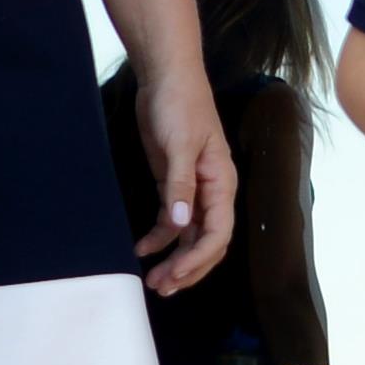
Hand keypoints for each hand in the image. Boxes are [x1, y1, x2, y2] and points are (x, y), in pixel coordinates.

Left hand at [128, 46, 239, 295]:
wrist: (166, 77)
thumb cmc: (180, 105)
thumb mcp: (180, 145)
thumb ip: (179, 186)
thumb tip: (180, 225)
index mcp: (221, 183)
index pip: (219, 232)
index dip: (199, 258)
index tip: (176, 274)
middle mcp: (211, 191)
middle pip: (207, 241)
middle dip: (187, 267)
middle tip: (162, 287)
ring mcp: (192, 189)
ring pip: (188, 236)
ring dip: (173, 259)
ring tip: (153, 281)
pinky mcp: (173, 183)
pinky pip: (170, 220)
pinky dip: (159, 237)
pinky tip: (142, 249)